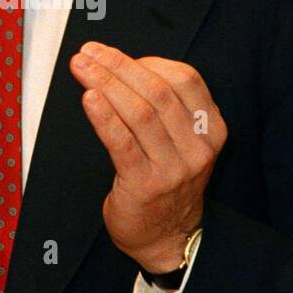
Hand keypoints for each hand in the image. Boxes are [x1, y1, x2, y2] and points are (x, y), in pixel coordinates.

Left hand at [68, 41, 226, 272]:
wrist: (166, 238)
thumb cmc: (167, 183)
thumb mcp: (183, 143)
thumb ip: (167, 108)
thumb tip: (124, 67)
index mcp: (211, 129)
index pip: (185, 79)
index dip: (148, 61)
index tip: (113, 54)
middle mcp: (198, 148)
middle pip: (158, 92)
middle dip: (118, 66)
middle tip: (89, 53)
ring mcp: (173, 168)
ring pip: (140, 112)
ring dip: (105, 83)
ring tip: (81, 68)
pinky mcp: (145, 185)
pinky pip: (123, 142)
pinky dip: (104, 116)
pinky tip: (88, 98)